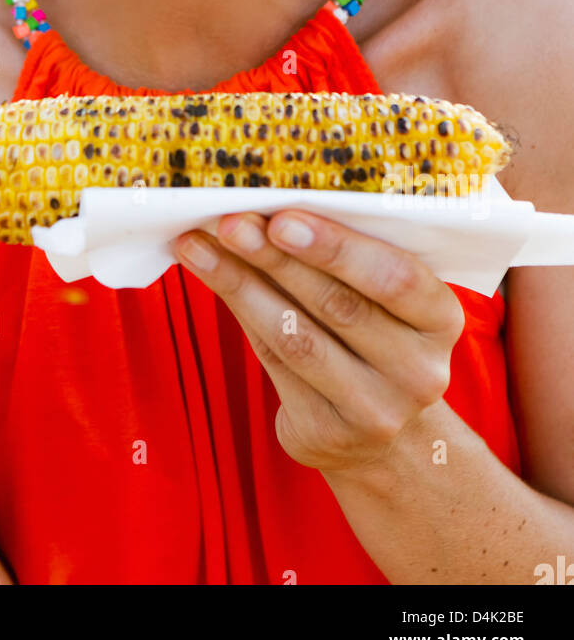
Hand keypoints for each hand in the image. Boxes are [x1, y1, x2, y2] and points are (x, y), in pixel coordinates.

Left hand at [172, 209, 465, 475]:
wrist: (384, 437)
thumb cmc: (372, 338)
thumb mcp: (384, 301)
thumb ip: (344, 260)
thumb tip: (269, 202)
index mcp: (442, 320)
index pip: (397, 278)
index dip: (338, 248)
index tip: (283, 218)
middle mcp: (419, 372)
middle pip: (339, 305)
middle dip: (277, 259)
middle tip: (230, 223)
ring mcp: (376, 411)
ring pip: (297, 338)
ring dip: (241, 285)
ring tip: (198, 245)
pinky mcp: (327, 434)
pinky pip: (274, 364)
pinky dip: (239, 314)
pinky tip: (210, 279)